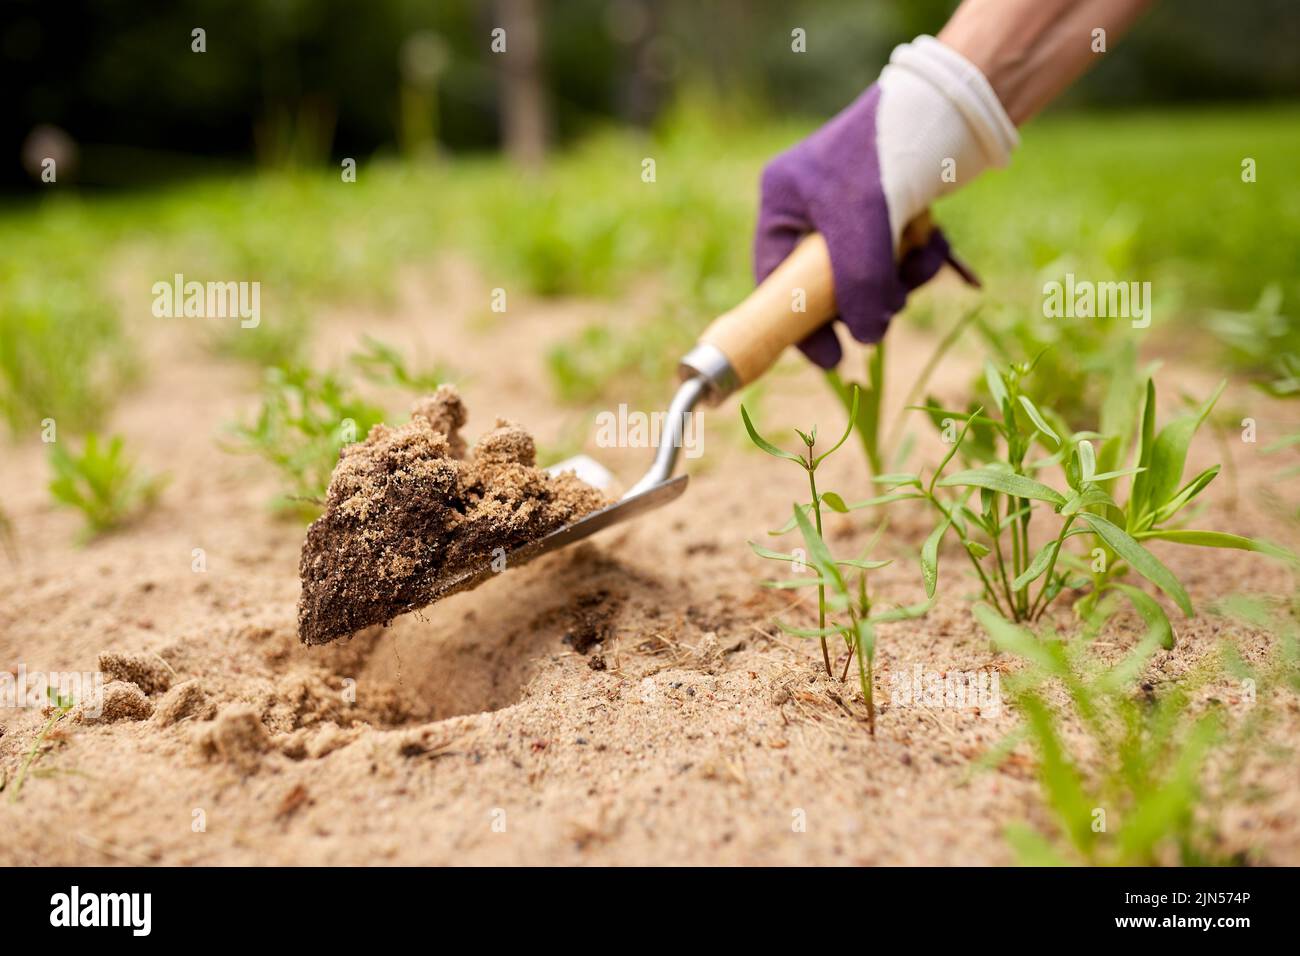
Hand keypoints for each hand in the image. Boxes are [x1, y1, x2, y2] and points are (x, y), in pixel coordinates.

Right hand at [754, 83, 972, 368]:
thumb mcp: (862, 228)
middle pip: (826, 285)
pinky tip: (934, 245)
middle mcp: (811, 207)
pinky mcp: (891, 210)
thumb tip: (867, 339)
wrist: (952, 104)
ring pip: (867, 276)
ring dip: (898, 282)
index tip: (831, 358)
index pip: (776, 280)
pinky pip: (894, 258)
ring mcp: (852, 210)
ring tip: (920, 261)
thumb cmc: (888, 154)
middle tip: (889, 306)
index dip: (800, 326)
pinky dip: (916, 262)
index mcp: (783, 202)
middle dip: (864, 299)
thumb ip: (857, 288)